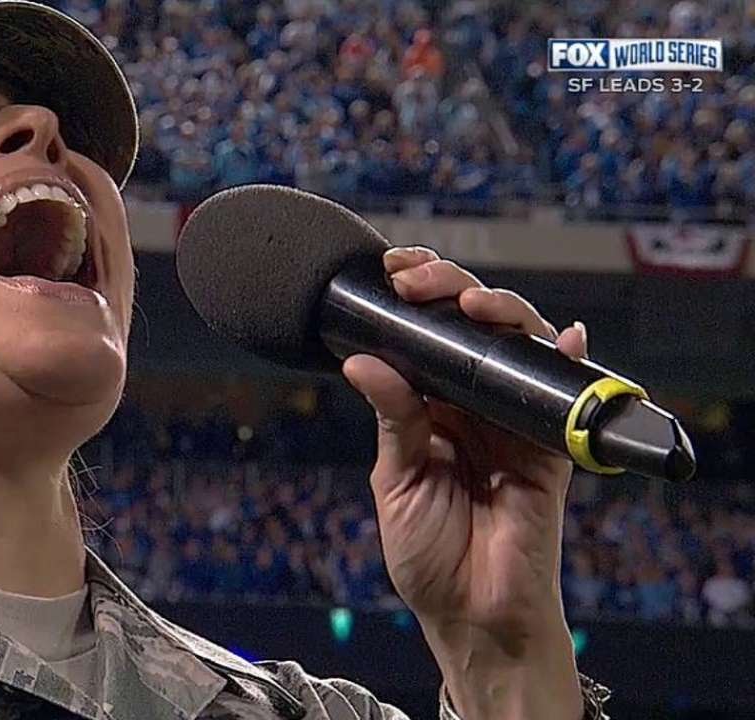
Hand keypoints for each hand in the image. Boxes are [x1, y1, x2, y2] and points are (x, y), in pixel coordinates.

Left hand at [342, 246, 584, 717]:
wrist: (471, 615)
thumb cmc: (428, 554)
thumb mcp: (398, 480)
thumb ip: (393, 418)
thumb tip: (363, 360)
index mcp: (431, 407)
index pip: (426, 336)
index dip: (414, 297)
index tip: (390, 271)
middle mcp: (475, 404)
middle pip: (472, 326)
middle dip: (446, 287)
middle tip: (416, 278)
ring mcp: (516, 420)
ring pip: (517, 345)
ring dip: (499, 311)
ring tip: (469, 301)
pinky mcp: (552, 446)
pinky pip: (566, 395)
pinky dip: (568, 360)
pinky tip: (565, 335)